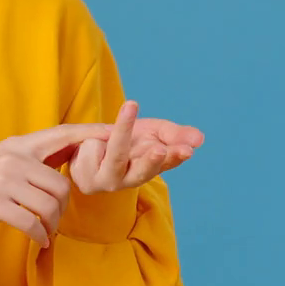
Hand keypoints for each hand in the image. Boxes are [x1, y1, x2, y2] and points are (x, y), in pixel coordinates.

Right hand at [0, 122, 113, 249]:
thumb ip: (27, 160)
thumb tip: (62, 158)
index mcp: (16, 145)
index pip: (64, 134)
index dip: (93, 135)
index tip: (116, 137)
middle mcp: (12, 157)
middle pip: (61, 184)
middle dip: (63, 209)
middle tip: (53, 223)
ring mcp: (3, 179)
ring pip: (50, 204)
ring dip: (52, 225)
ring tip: (43, 232)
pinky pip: (32, 222)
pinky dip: (39, 236)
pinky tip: (37, 240)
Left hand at [68, 100, 203, 194]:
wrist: (87, 147)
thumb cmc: (126, 139)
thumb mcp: (153, 131)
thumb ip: (175, 135)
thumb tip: (200, 139)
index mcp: (149, 167)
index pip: (167, 163)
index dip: (175, 156)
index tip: (187, 149)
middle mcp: (129, 180)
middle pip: (142, 172)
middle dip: (151, 161)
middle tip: (160, 148)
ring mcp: (107, 181)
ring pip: (116, 155)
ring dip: (123, 129)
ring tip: (132, 104)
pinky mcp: (85, 180)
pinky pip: (93, 147)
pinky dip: (94, 136)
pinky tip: (91, 143)